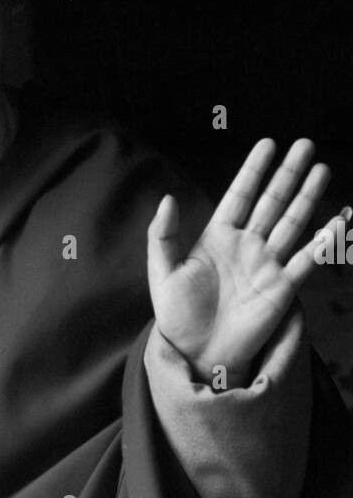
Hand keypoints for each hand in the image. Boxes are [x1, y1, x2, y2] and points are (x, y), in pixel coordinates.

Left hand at [147, 138, 346, 385]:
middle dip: (288, 173)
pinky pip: (308, 259)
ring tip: (322, 168)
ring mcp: (266, 265)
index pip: (240, 195)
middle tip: (305, 144)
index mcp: (217, 238)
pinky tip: (340, 219)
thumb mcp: (162, 273)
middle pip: (272, 202)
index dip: (254, 170)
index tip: (268, 144)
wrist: (196, 353)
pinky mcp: (282, 288)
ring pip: (293, 223)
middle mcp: (246, 246)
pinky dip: (325, 240)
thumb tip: (167, 199)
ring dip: (308, 196)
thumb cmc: (176, 316)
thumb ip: (162, 235)